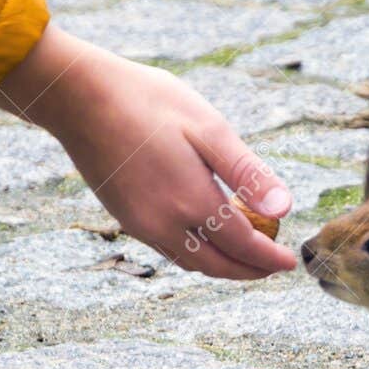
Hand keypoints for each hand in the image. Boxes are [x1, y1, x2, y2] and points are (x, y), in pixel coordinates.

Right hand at [0, 24, 295, 278]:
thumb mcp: (209, 129)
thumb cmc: (148, 102)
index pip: (243, 246)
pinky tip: (206, 238)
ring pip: (192, 263)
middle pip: (218, 266)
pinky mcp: (126, 217)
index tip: (290, 261)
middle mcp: (165, 225)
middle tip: (273, 266)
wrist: (78, 97)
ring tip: (247, 257)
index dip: (270, 258)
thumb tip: (284, 209)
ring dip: (223, 267)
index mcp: (191, 203)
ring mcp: (141, 225)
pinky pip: (170, 251)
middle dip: (250, 271)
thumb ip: (248, 173)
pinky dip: (197, 255)